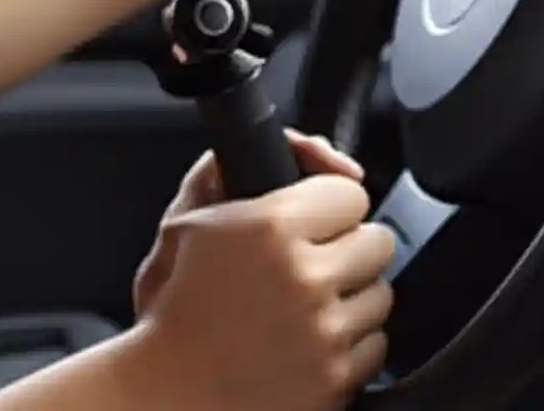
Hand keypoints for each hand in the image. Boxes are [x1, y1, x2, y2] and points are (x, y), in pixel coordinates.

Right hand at [131, 133, 394, 410]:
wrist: (162, 397)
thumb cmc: (174, 308)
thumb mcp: (189, 219)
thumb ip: (247, 166)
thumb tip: (327, 155)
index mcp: (270, 227)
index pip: (351, 193)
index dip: (329, 206)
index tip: (314, 221)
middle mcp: (304, 277)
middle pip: (378, 241)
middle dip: (347, 250)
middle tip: (311, 265)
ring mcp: (323, 332)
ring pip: (381, 294)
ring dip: (350, 299)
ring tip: (303, 309)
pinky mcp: (336, 378)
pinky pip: (376, 344)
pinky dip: (349, 346)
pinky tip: (307, 344)